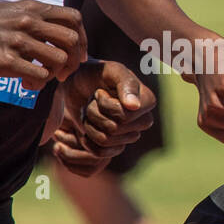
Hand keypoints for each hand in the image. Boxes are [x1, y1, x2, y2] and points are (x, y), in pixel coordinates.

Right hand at [0, 0, 87, 91]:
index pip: (74, 18)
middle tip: (62, 72)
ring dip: (55, 74)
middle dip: (73, 60)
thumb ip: (32, 16)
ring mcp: (17, 40)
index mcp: (30, 8)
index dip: (81, 38)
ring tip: (40, 78)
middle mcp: (27, 21)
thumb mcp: (7, 10)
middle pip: (72, 40)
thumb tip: (54, 27)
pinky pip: (40, 76)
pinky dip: (39, 84)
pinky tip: (26, 83)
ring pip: (59, 60)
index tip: (76, 53)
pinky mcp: (6, 61)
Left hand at [52, 58, 156, 175]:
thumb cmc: (95, 74)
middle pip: (114, 130)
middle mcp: (143, 120)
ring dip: (89, 124)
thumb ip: (125, 83)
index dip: (106, 105)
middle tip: (92, 101)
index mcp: (147, 101)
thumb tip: (134, 106)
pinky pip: (99, 153)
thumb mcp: (109, 70)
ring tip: (89, 110)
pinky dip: (86, 140)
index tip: (100, 92)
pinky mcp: (116, 147)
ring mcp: (129, 135)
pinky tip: (85, 126)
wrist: (77, 86)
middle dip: (95, 114)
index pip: (125, 116)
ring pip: (104, 141)